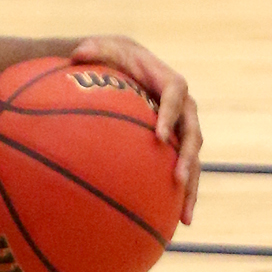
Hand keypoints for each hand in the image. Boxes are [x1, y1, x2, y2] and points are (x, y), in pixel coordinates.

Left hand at [70, 36, 201, 224]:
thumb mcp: (101, 48)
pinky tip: (175, 223)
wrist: (130, 64)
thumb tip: (77, 52)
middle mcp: (184, 108)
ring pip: (194, 160)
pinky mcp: (177, 146)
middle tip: (177, 179)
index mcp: (169, 82)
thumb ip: (93, 50)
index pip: (175, 95)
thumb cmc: (113, 57)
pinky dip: (181, 196)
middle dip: (187, 158)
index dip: (169, 115)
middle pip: (193, 133)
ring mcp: (183, 129)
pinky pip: (183, 171)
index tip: (158, 136)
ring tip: (185, 217)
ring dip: (192, 187)